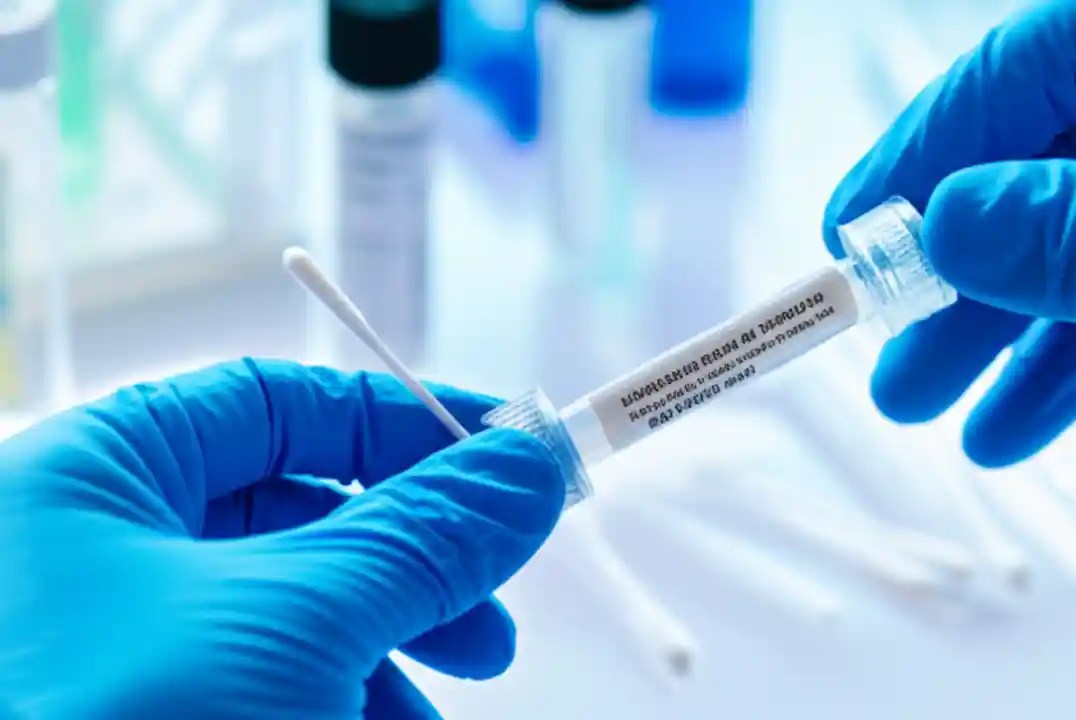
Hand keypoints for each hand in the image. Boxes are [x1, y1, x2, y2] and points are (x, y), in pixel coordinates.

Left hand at [0, 359, 562, 718]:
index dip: (404, 422)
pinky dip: (342, 708)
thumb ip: (421, 535)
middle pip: (299, 519)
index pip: (279, 404)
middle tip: (489, 620)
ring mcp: (119, 652)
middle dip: (410, 569)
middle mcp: (96, 557)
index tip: (508, 457)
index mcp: (94, 479)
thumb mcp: (293, 622)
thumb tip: (524, 468)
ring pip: (294, 620)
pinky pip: (270, 689)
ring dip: (386, 660)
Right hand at [824, 0, 1075, 465]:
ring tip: (913, 401)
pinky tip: (1003, 428)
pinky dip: (1068, 376)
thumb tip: (949, 224)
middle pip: (1050, 164)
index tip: (855, 226)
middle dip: (954, 261)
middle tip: (874, 333)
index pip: (1052, 58)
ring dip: (990, 333)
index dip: (939, 139)